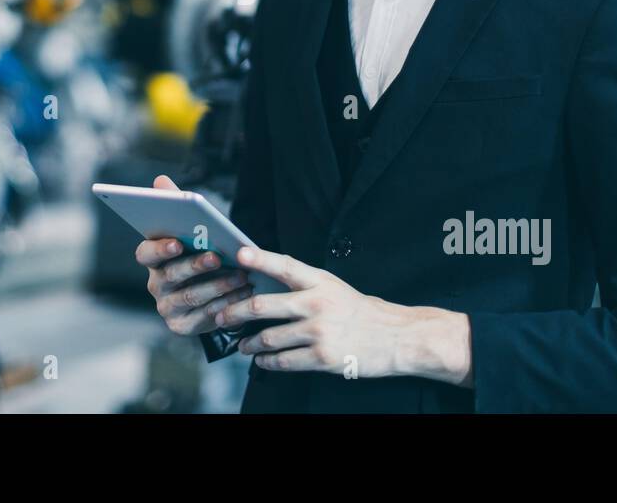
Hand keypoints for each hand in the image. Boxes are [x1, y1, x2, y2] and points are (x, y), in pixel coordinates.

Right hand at [135, 175, 254, 335]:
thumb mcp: (189, 229)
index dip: (159, 248)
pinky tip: (241, 296)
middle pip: (171, 275)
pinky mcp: (182, 326)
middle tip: (218, 257)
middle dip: (196, 266)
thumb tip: (160, 180)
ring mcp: (166, 307)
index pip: (145, 253)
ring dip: (217, 285)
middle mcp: (155, 284)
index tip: (178, 242)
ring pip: (190, 296)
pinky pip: (203, 316)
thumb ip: (174, 204)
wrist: (210, 293)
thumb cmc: (198, 253)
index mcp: (152, 259)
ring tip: (240, 277)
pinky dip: (224, 305)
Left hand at [218, 246, 472, 384]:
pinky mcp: (322, 357)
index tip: (239, 254)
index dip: (260, 258)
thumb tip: (266, 285)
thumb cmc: (361, 311)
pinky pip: (284, 361)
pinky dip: (268, 362)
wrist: (395, 337)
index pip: (284, 265)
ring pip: (269, 337)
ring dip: (249, 342)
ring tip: (241, 344)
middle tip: (221, 314)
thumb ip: (304, 286)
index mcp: (320, 281)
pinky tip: (261, 361)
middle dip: (235, 311)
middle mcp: (316, 303)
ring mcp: (319, 331)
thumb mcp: (334, 287)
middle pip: (263, 305)